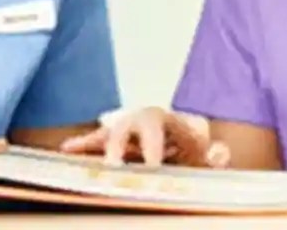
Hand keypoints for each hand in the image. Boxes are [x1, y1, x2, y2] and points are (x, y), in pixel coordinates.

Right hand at [59, 107, 229, 167]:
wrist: (188, 142)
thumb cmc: (195, 150)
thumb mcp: (207, 153)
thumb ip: (215, 156)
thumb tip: (221, 152)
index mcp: (169, 119)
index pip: (156, 125)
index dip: (152, 146)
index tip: (151, 167)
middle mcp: (145, 120)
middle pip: (128, 124)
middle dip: (119, 143)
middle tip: (114, 165)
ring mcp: (129, 130)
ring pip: (109, 131)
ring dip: (93, 142)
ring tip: (74, 152)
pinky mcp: (116, 142)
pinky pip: (97, 140)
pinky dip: (82, 145)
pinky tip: (66, 150)